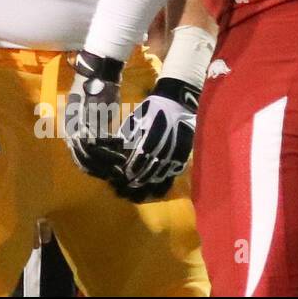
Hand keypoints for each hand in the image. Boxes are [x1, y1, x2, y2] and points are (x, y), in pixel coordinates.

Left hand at [64, 50, 127, 183]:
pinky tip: (120, 144)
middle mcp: (69, 129)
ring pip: (91, 150)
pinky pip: (99, 137)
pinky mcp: (88, 117)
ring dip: (108, 157)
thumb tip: (100, 151)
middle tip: (115, 171)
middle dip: (100, 167)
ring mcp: (77, 123)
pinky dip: (111, 143)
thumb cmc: (95, 95)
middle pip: (83, 157)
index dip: (91, 168)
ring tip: (121, 159)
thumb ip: (92, 133)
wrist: (97, 74)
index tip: (105, 174)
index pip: (77, 158)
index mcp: (68, 130)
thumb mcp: (91, 117)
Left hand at [111, 77, 198, 201]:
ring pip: (157, 178)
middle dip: (131, 183)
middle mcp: (160, 152)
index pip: (134, 164)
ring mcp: (172, 157)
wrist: (177, 105)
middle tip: (121, 190)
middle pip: (144, 174)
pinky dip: (161, 185)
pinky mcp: (181, 159)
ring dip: (144, 187)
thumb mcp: (134, 121)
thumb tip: (116, 154)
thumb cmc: (151, 111)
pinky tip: (152, 190)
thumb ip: (125, 139)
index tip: (116, 179)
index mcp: (147, 140)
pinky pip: (171, 176)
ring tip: (133, 193)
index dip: (125, 173)